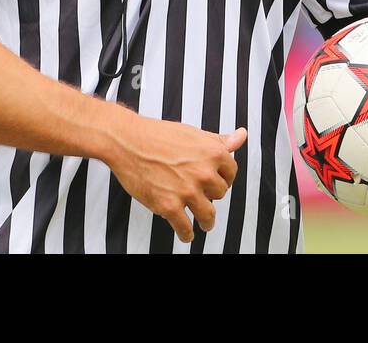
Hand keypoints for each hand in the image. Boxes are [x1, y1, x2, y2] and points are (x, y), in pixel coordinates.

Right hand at [105, 113, 245, 241]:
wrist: (127, 141)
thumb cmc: (156, 135)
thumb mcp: (193, 133)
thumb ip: (219, 140)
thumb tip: (240, 137)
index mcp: (212, 153)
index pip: (231, 172)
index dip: (224, 178)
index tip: (217, 182)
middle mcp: (203, 173)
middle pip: (220, 194)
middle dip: (211, 196)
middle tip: (202, 196)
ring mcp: (187, 191)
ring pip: (207, 216)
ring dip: (206, 222)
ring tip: (204, 223)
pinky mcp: (169, 206)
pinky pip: (184, 228)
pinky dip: (186, 234)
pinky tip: (186, 234)